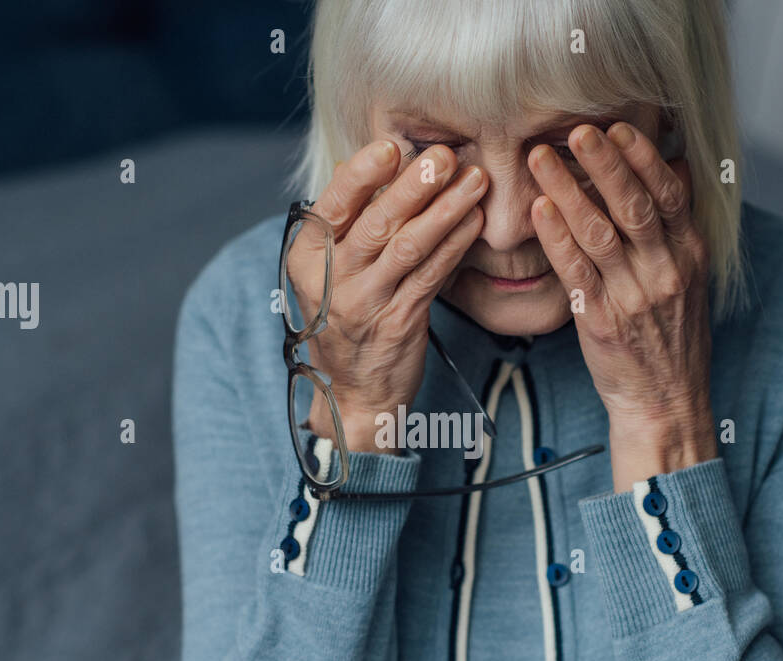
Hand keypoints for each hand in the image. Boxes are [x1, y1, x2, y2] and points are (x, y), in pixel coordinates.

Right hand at [287, 140, 488, 452]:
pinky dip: (455, 245)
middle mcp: (331, 280)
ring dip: (446, 210)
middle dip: (415, 186)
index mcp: (308, 257)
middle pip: (376, 223)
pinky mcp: (399, 323)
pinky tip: (474, 221)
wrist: (353, 391)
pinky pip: (431, 276)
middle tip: (446, 157)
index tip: (392, 146)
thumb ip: (345, 224)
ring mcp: (365, 304)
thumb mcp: (329, 270)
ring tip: (474, 181)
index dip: (362, 175)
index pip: (333, 206)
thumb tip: (362, 162)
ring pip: (408, 247)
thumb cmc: (346, 316)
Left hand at [528, 121, 717, 490]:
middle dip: (605, 164)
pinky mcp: (601, 321)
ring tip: (541, 159)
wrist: (666, 402)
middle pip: (635, 207)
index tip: (619, 128)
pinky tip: (539, 210)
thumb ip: (676, 228)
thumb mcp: (689, 279)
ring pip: (600, 234)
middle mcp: (665, 272)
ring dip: (569, 191)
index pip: (670, 196)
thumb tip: (672, 168)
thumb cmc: (671, 338)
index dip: (643, 159)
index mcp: (689, 256)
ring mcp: (633, 298)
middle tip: (577, 129)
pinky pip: (576, 272)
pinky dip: (557, 237)